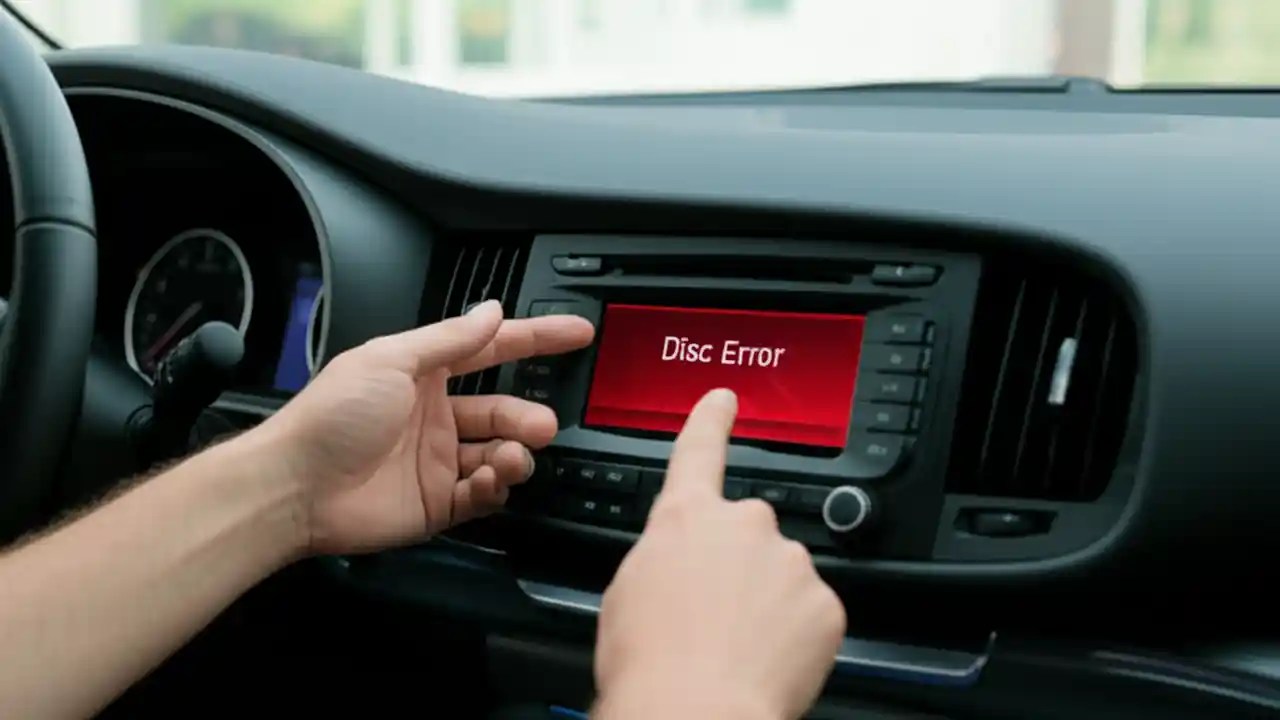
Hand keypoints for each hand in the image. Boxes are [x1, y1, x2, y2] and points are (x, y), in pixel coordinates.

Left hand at [257, 300, 593, 554]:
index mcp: (423, 374)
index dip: (536, 340)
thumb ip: (449, 339)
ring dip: (514, 455)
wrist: (295, 487)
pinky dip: (493, 488)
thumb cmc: (332, 416)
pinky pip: (482, 495)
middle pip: (502, 411)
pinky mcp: (436, 504)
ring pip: (498, 454)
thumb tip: (492, 310)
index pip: (492, 349)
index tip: (577, 333)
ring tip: (511, 458)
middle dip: (527, 416)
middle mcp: (434, 416)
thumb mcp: (391, 359)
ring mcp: (436, 461)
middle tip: (541, 425)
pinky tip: (486, 481)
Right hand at [593, 389, 845, 719]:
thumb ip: (663, 560)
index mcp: (684, 519)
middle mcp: (744, 526)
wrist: (694, 711)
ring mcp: (789, 561)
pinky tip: (765, 662)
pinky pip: (811, 613)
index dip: (711, 422)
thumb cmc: (648, 664)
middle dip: (737, 566)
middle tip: (713, 617)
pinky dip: (795, 636)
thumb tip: (680, 569)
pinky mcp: (825, 602)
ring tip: (735, 649)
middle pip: (747, 533)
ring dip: (766, 603)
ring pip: (782, 575)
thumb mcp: (627, 594)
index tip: (724, 399)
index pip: (699, 452)